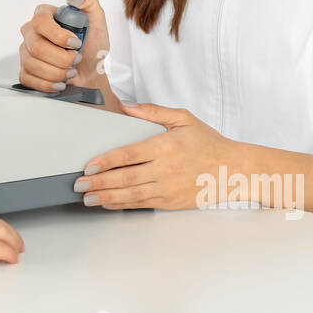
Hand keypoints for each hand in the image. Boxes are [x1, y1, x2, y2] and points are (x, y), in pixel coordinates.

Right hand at [18, 0, 111, 91]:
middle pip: (37, 47)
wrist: (90, 71)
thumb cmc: (91, 46)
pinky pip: (29, 79)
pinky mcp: (25, 70)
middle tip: (76, 59)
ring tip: (70, 71)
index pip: (40, 21)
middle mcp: (32, 32)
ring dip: (58, 72)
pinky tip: (60, 82)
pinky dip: (48, 84)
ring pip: (33, 64)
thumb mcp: (97, 19)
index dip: (58, 36)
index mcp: (45, 15)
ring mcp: (26, 52)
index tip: (76, 44)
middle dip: (62, 59)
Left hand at [73, 104, 237, 209]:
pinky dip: (122, 204)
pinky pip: (142, 204)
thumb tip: (126, 107)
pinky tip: (108, 203)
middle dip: (99, 182)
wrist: (233, 170)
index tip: (89, 166)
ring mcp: (168, 188)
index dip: (106, 161)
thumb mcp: (183, 119)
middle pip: (126, 177)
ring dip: (107, 196)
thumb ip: (153, 112)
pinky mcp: (171, 201)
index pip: (129, 154)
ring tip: (88, 198)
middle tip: (79, 185)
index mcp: (166, 146)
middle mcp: (165, 169)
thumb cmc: (208, 143)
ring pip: (131, 194)